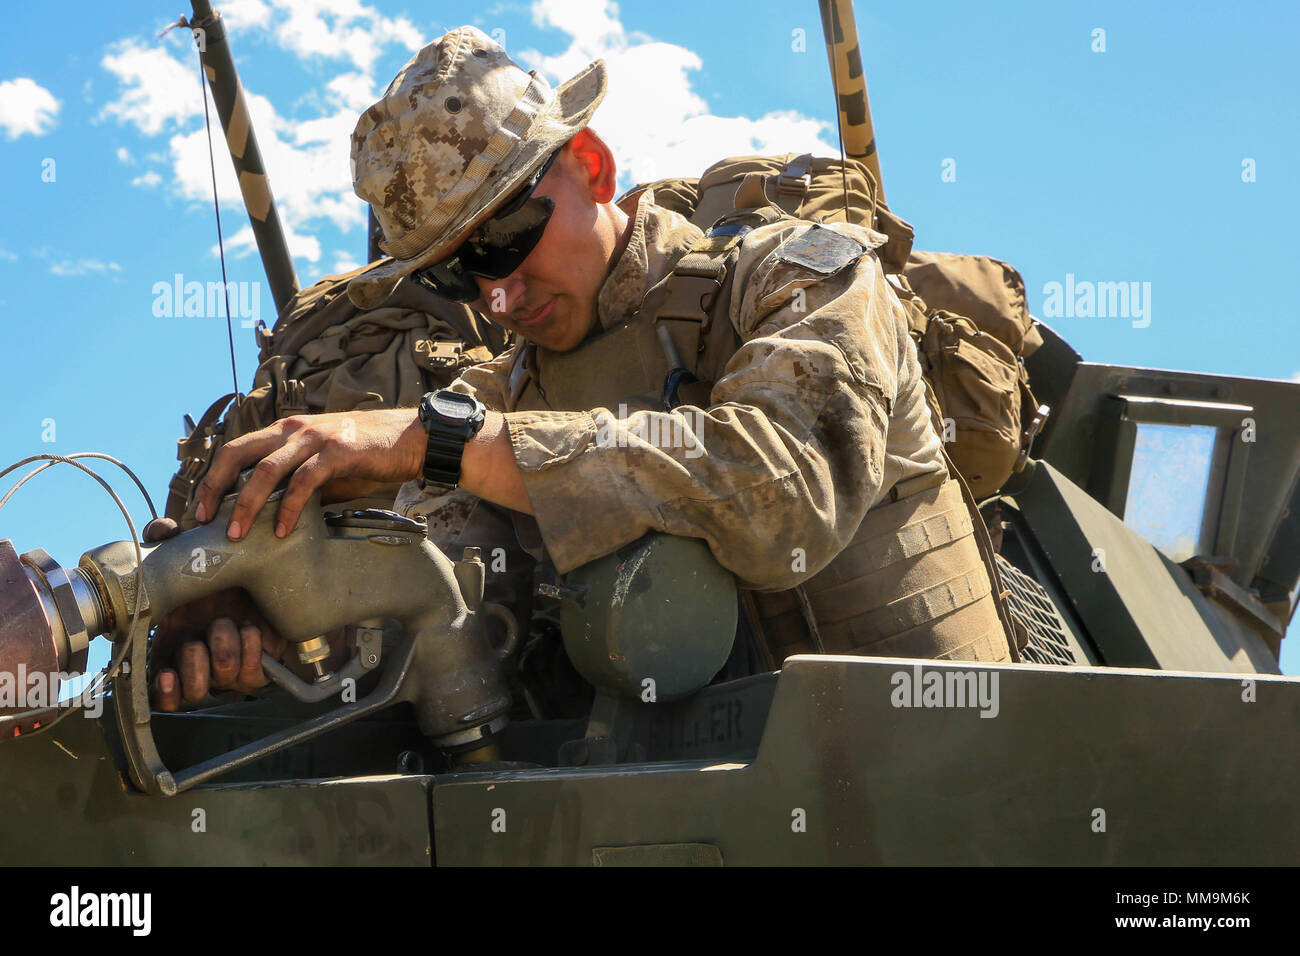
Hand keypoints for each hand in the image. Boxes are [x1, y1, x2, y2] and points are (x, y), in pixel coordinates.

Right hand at [143, 519, 343, 711]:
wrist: (264, 578)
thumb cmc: (220, 576)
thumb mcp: (195, 559)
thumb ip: (171, 542)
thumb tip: (161, 530)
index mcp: (173, 646)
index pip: (160, 691)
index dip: (163, 691)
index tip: (166, 675)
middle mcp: (201, 665)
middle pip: (193, 690)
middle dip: (198, 658)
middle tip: (211, 625)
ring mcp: (231, 669)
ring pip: (222, 678)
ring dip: (226, 649)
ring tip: (232, 622)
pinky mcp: (260, 668)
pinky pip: (253, 677)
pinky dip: (251, 652)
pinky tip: (250, 630)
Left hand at [193, 409, 425, 541]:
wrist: (411, 439)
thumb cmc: (367, 455)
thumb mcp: (324, 467)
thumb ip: (297, 483)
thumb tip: (272, 516)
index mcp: (285, 430)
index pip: (233, 450)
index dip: (212, 478)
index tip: (200, 509)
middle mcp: (293, 428)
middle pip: (237, 454)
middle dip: (215, 488)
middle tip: (204, 520)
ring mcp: (315, 438)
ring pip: (266, 470)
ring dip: (247, 504)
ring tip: (237, 533)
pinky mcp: (337, 452)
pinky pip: (304, 481)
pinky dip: (290, 508)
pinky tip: (282, 530)